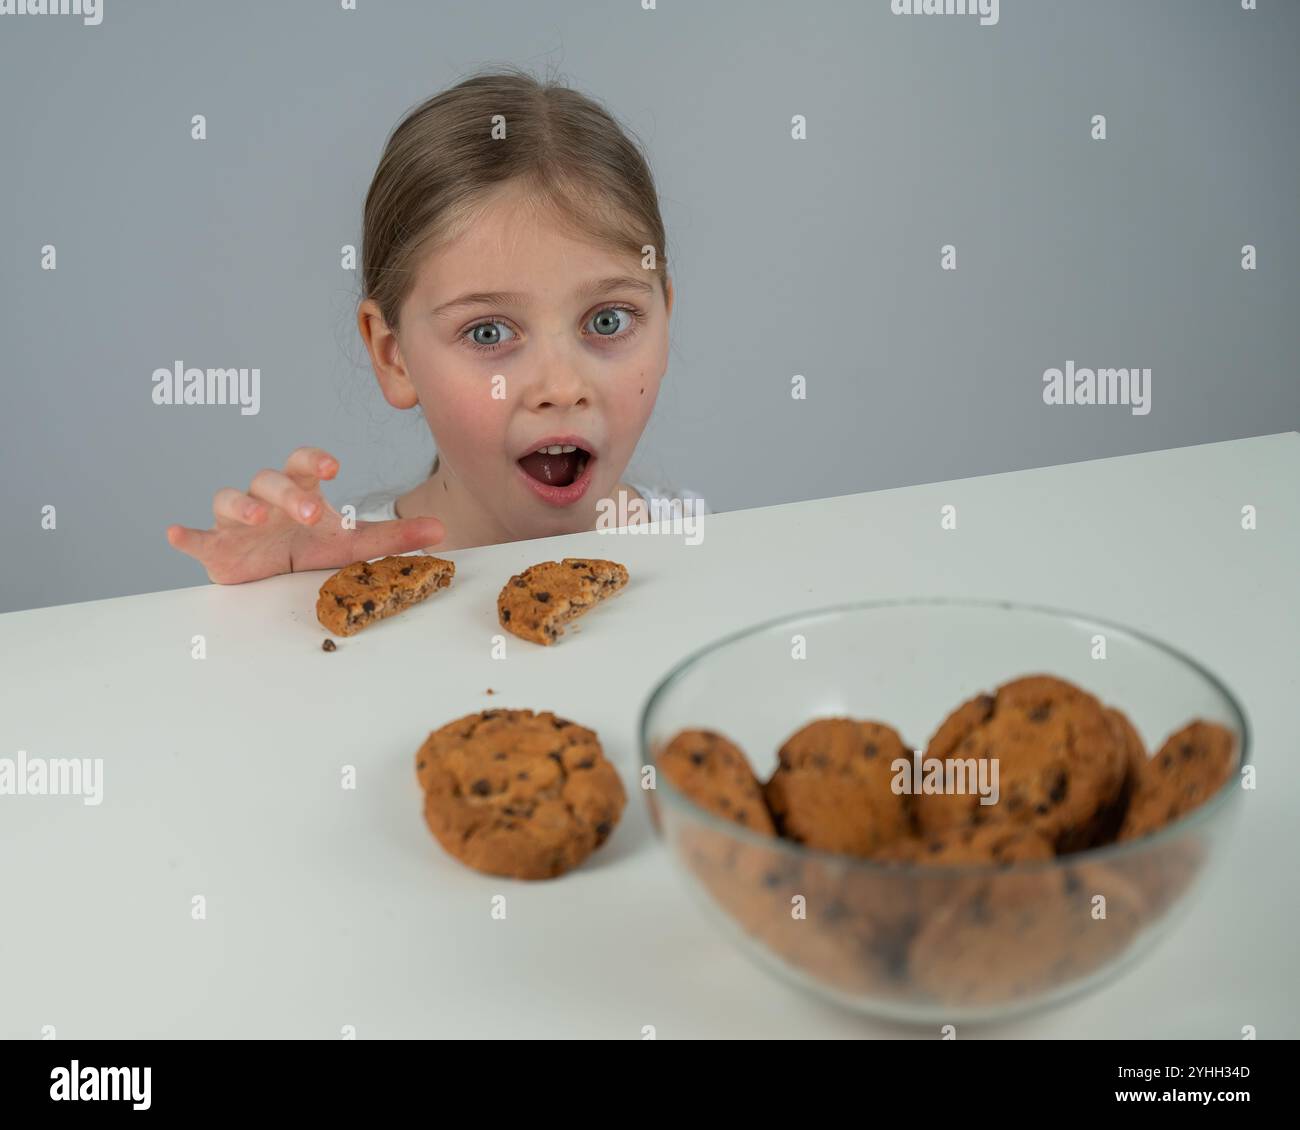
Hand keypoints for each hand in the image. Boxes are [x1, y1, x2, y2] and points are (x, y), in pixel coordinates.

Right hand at [165, 446, 444, 583]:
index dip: (313, 459)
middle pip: (269, 480)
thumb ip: (395, 538)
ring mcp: (236, 522)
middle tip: (313, 513)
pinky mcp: (216, 548)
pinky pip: (197, 537)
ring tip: (254, 520)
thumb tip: (442, 531)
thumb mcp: (353, 543)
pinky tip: (178, 534)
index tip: (334, 467)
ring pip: (229, 499)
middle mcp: (265, 499)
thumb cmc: (312, 547)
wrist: (276, 572)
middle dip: (289, 494)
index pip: (301, 462)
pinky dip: (187, 536)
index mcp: (298, 490)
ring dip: (241, 506)